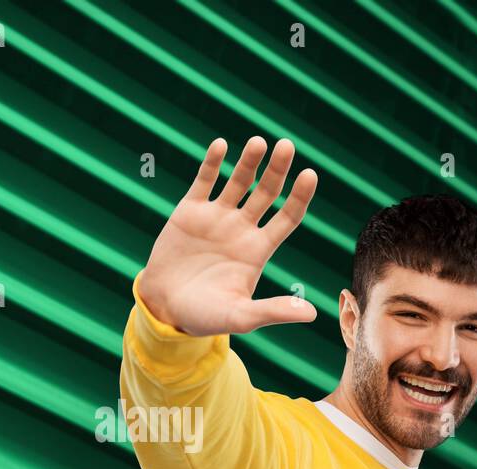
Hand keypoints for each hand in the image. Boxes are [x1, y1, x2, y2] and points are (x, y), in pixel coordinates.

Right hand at [138, 136, 317, 335]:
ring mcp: (216, 217)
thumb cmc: (204, 316)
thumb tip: (313, 314)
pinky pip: (204, 181)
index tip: (310, 175)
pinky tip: (221, 146)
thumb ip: (273, 311)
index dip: (300, 197)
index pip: (288, 217)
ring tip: (258, 142)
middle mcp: (241, 229)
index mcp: (258, 250)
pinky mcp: (190, 211)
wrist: (163, 308)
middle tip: (287, 146)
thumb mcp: (240, 317)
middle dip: (277, 170)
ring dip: (249, 161)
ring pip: (239, 181)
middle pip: (267, 192)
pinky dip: (212, 163)